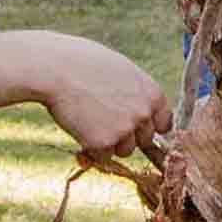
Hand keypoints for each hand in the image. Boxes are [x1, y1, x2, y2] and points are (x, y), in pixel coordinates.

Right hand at [30, 36, 171, 158]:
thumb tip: (141, 113)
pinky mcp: (104, 143)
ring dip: (109, 142)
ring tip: (89, 119)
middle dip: (127, 135)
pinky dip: (91, 148)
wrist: (56, 69)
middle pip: (144, 140)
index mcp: (153, 94)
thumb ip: (135, 94)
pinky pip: (103, 157)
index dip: (149, 127)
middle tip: (103, 119)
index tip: (136, 127)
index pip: (164, 124)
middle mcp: (144, 114)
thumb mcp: (122, 72)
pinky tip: (80, 126)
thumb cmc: (85, 64)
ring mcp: (126, 130)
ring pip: (124, 150)